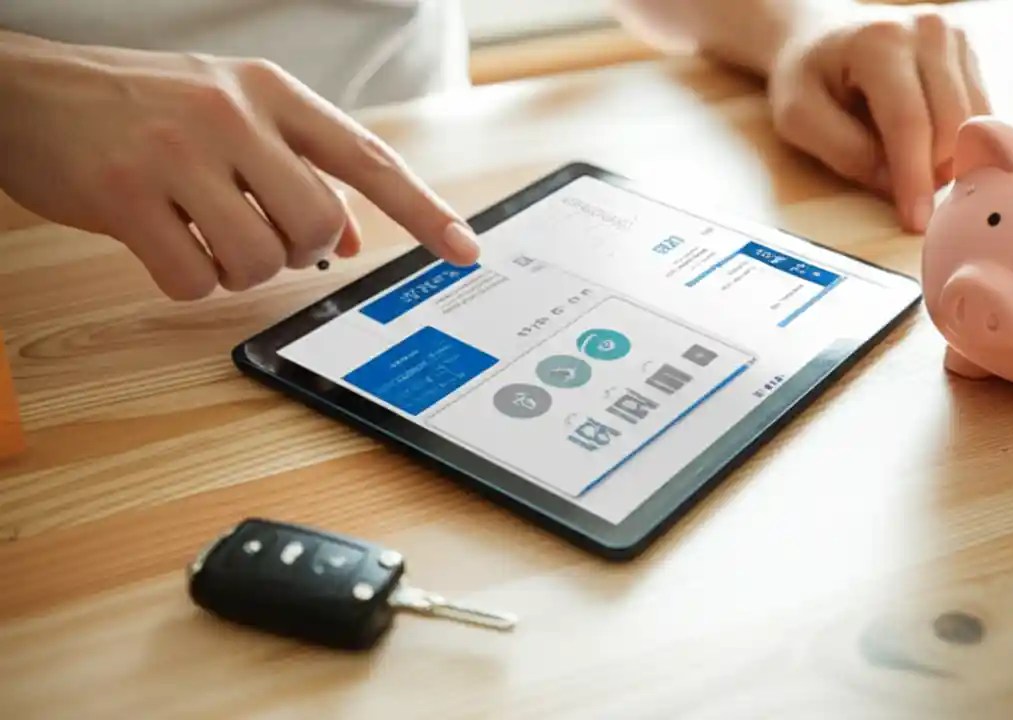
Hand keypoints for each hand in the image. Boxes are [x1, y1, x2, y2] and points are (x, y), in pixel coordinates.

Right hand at [0, 40, 479, 300]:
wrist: (26, 89)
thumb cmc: (142, 106)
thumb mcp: (231, 114)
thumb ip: (296, 167)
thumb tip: (350, 240)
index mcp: (270, 91)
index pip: (367, 156)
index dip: (423, 209)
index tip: (465, 249)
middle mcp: (231, 113)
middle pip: (316, 223)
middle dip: (295, 251)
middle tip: (258, 235)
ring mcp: (175, 151)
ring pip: (259, 259)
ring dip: (239, 270)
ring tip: (202, 234)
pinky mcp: (123, 195)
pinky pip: (194, 279)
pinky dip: (187, 280)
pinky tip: (162, 242)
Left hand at [767, 7, 990, 231]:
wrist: (822, 37)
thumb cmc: (807, 77)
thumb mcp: (799, 118)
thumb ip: (845, 152)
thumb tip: (895, 186)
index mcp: (879, 41)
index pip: (908, 121)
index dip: (914, 177)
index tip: (916, 221)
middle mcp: (927, 30)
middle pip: (951, 124)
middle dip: (932, 172)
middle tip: (905, 196)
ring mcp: (954, 37)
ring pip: (974, 122)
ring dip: (948, 160)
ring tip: (909, 163)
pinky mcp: (969, 52)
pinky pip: (981, 115)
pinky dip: (958, 143)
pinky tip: (927, 146)